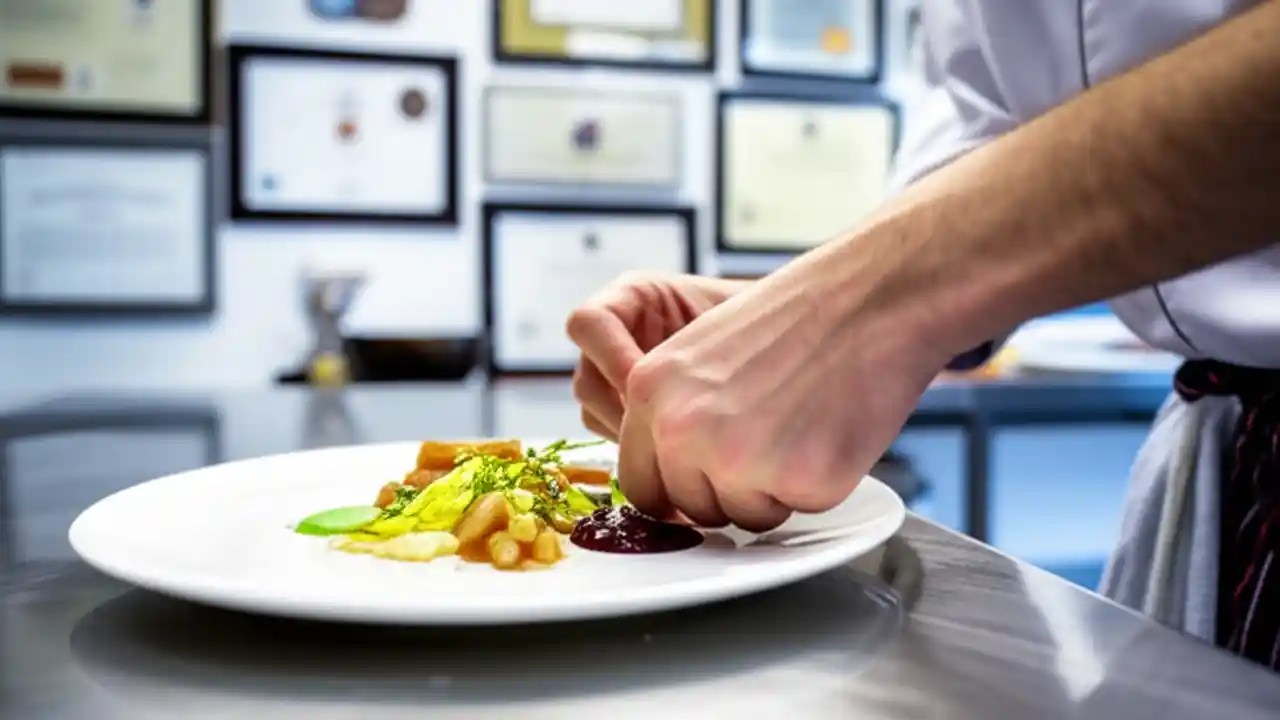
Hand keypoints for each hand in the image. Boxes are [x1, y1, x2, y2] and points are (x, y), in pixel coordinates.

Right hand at [566, 273, 751, 441]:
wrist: (778, 345)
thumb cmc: (759, 320)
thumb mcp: (731, 315)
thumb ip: (701, 337)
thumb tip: (663, 382)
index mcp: (634, 297)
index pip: (589, 322)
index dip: (611, 356)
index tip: (649, 385)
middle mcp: (615, 336)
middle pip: (586, 377)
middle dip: (625, 410)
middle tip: (669, 431)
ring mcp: (615, 375)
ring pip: (595, 411)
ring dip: (633, 435)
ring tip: (682, 444)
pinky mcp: (624, 409)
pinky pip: (613, 435)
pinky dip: (642, 449)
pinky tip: (682, 452)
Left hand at [614, 247, 956, 531]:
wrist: (869, 300)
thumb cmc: (797, 321)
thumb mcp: (700, 352)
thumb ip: (673, 411)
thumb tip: (670, 474)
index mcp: (649, 390)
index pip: (639, 483)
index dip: (679, 490)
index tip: (707, 483)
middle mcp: (681, 428)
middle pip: (690, 508)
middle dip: (728, 491)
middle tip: (771, 441)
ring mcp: (735, 459)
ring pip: (742, 517)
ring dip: (772, 491)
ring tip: (802, 427)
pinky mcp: (794, 480)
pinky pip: (797, 511)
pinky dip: (818, 486)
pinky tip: (830, 433)